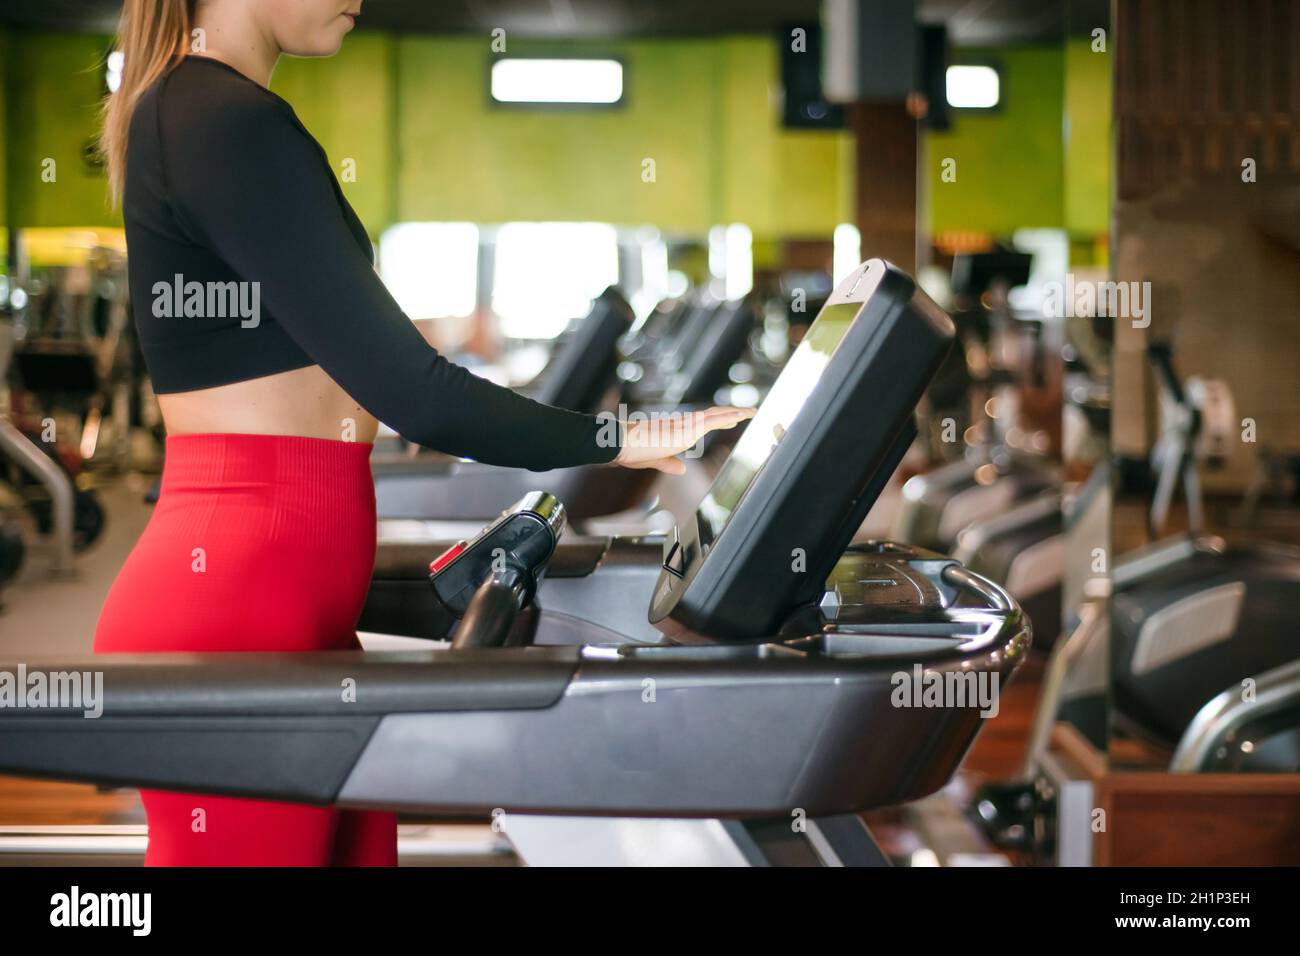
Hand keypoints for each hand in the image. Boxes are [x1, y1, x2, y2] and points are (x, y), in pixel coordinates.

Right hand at [614, 406, 755, 474]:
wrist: (618, 442)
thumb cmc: (629, 450)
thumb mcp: (653, 460)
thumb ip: (669, 463)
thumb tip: (681, 469)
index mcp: (674, 430)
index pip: (700, 422)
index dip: (716, 419)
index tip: (730, 418)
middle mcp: (681, 424)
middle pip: (711, 415)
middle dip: (730, 413)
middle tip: (747, 412)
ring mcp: (683, 425)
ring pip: (715, 415)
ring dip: (733, 413)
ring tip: (750, 412)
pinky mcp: (684, 430)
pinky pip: (711, 421)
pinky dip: (727, 417)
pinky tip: (739, 416)